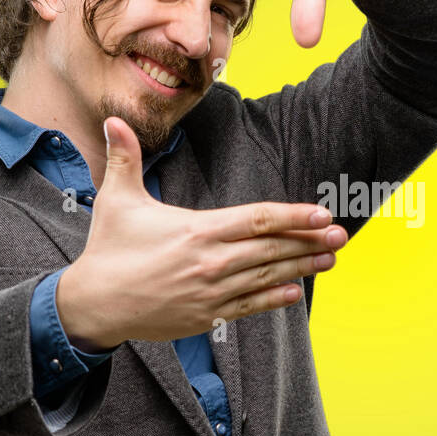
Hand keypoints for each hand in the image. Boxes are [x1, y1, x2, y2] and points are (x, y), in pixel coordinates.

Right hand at [56, 116, 347, 348]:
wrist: (94, 305)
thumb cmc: (108, 250)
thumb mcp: (116, 200)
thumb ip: (125, 158)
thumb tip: (113, 118)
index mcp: (196, 231)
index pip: (255, 221)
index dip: (292, 216)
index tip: (321, 214)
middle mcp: (210, 263)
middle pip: (270, 250)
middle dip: (309, 242)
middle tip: (342, 236)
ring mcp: (210, 293)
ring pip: (265, 279)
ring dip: (300, 268)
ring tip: (330, 259)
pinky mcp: (206, 317)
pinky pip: (248, 307)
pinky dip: (273, 299)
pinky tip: (295, 292)